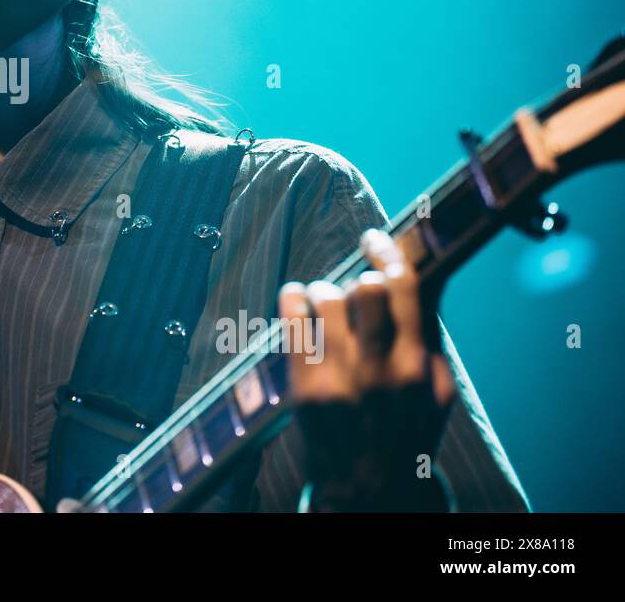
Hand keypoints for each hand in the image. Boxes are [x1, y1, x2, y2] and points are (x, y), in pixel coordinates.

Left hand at [278, 228, 456, 510]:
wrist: (368, 489)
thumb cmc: (404, 431)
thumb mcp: (435, 391)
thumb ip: (426, 337)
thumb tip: (411, 279)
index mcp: (418, 366)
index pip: (405, 287)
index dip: (388, 252)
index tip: (376, 238)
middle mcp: (380, 370)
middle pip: (365, 287)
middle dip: (358, 279)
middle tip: (354, 291)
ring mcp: (340, 379)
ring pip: (326, 295)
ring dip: (325, 291)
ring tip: (327, 308)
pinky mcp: (306, 388)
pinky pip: (292, 317)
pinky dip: (293, 297)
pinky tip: (297, 301)